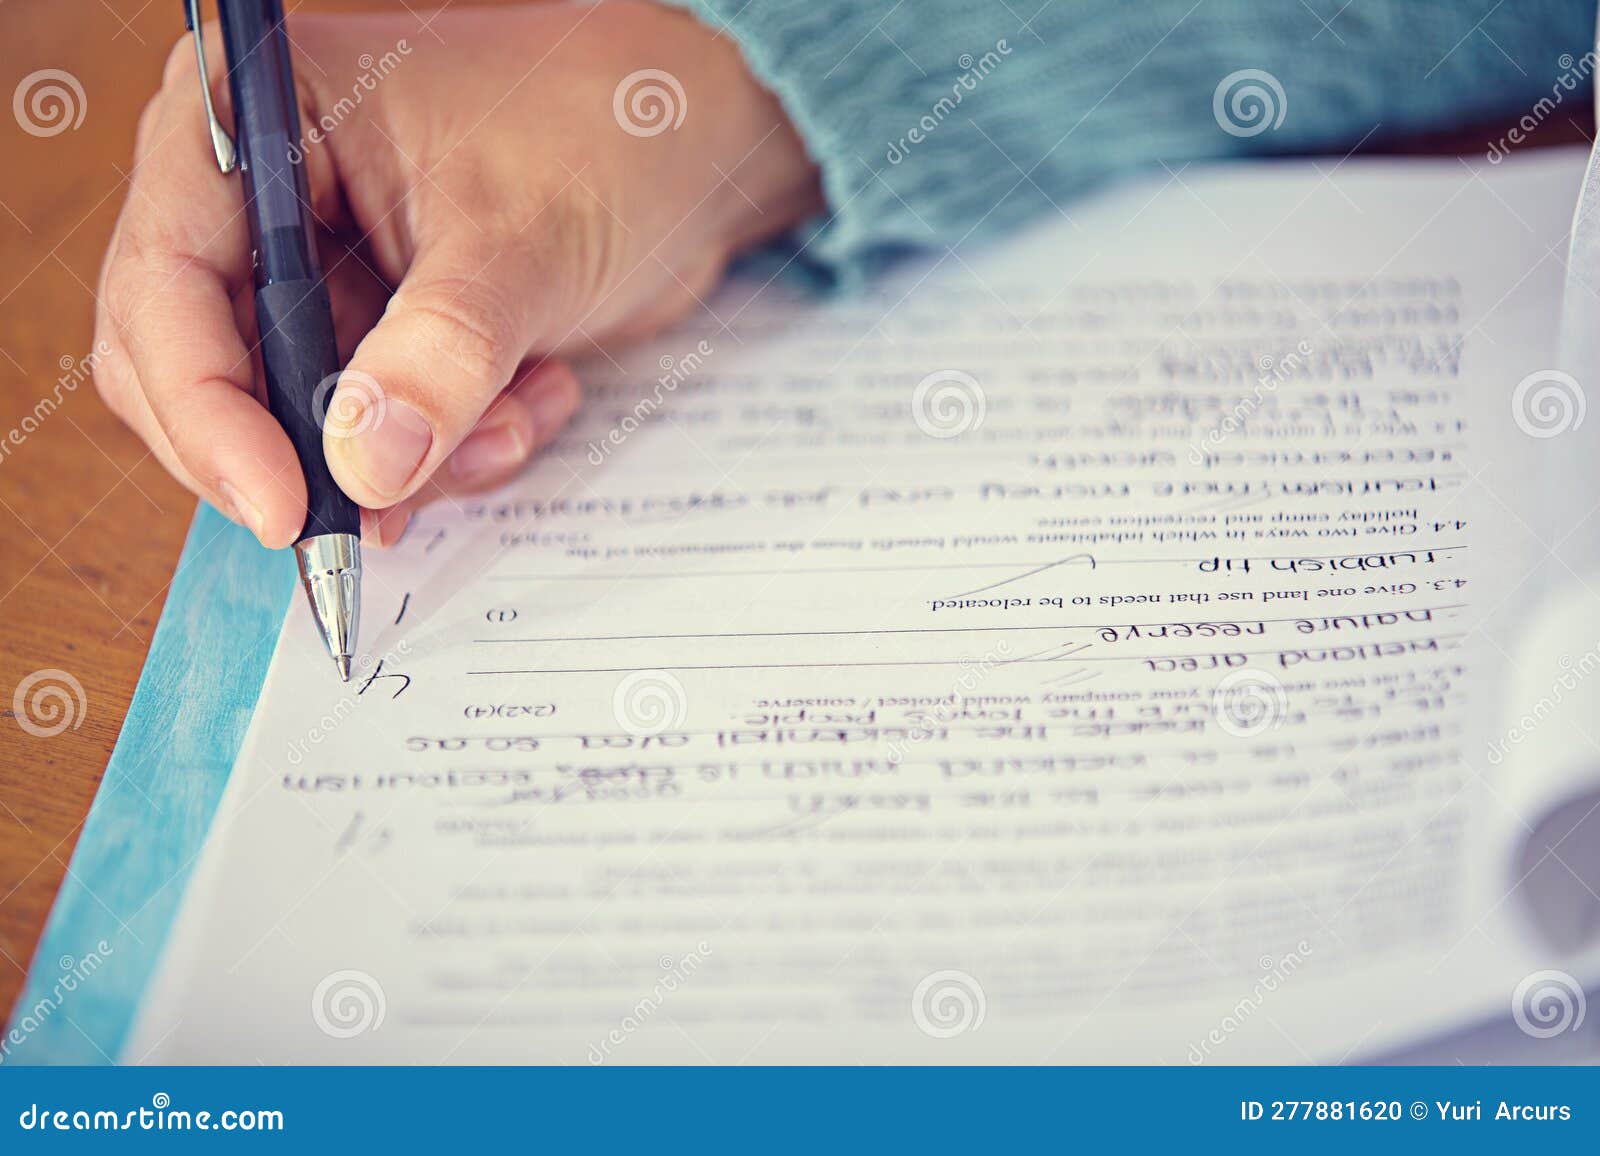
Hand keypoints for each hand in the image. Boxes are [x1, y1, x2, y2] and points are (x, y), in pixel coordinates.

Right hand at [93, 1, 819, 544]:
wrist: (697, 152)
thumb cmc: (609, 133)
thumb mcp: (523, 243)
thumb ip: (441, 355)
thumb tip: (361, 470)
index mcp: (253, 120)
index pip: (166, 285)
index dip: (207, 411)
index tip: (282, 510)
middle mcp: (260, 198)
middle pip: (202, 371)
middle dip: (308, 455)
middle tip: (386, 513)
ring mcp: (320, 274)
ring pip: (298, 425)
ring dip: (412, 458)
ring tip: (517, 413)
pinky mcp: (380, 333)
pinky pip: (376, 438)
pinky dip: (456, 447)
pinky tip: (535, 397)